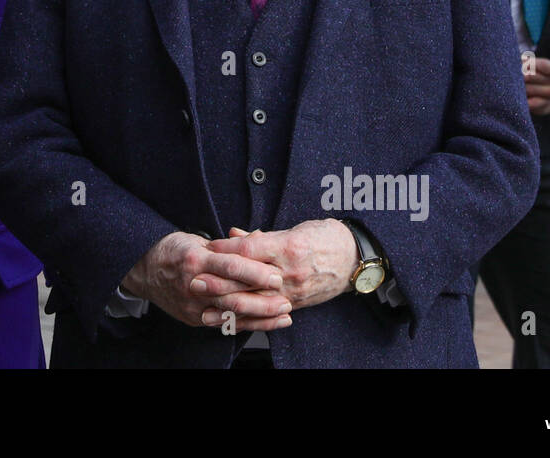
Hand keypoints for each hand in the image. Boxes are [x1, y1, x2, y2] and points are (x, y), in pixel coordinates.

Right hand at [122, 231, 290, 330]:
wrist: (144, 270)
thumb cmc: (173, 250)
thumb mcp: (198, 240)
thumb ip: (229, 244)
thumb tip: (259, 237)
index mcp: (195, 260)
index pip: (231, 267)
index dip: (256, 272)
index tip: (277, 274)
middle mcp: (193, 284)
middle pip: (234, 295)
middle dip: (263, 299)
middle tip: (287, 298)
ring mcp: (193, 305)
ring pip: (231, 314)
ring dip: (261, 317)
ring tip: (284, 315)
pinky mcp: (194, 318)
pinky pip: (224, 324)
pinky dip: (247, 325)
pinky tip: (265, 324)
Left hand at [205, 220, 357, 316]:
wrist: (354, 259)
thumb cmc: (324, 237)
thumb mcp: (294, 228)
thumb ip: (261, 235)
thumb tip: (233, 235)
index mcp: (288, 246)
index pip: (250, 250)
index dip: (226, 250)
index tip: (207, 247)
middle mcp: (290, 271)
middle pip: (249, 279)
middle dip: (219, 281)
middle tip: (195, 280)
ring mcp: (293, 290)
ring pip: (256, 301)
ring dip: (228, 306)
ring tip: (205, 307)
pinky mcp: (297, 302)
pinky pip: (268, 313)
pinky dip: (248, 318)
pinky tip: (231, 321)